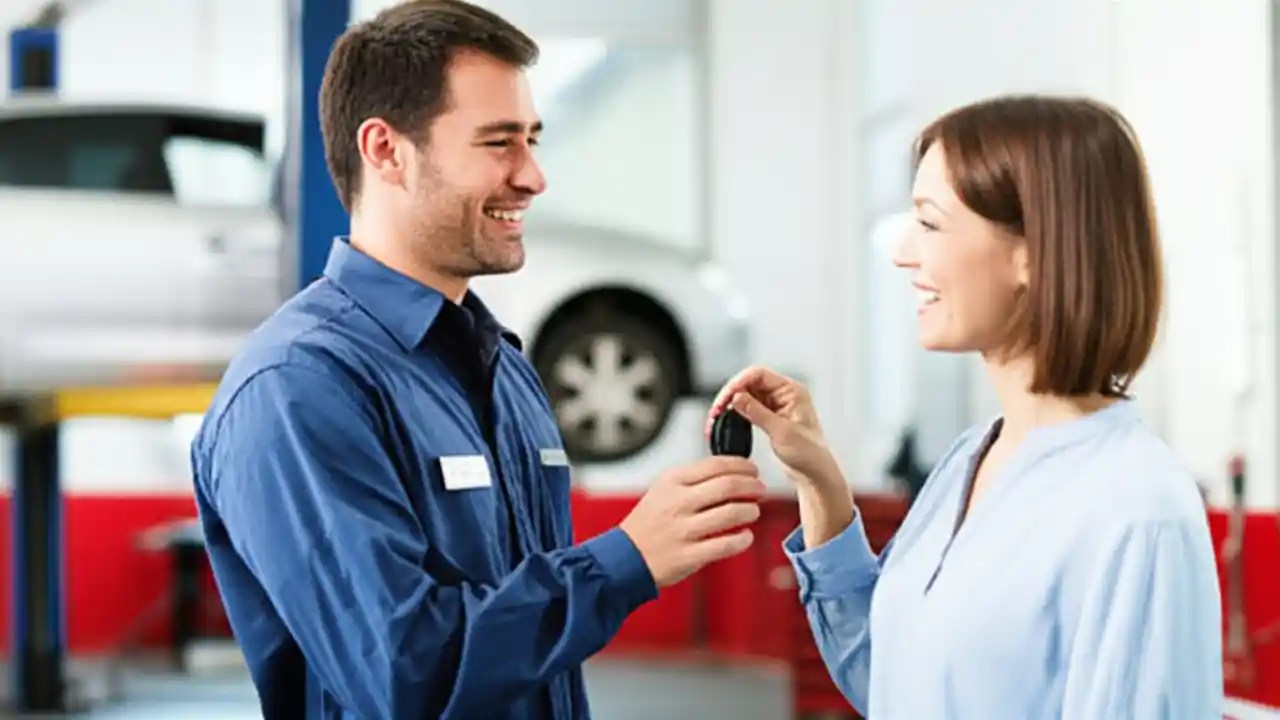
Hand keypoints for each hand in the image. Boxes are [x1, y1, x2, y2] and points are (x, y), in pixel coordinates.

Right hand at [619, 456, 764, 586]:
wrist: (625, 556)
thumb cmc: (649, 522)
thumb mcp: (663, 489)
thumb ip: (693, 480)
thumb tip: (731, 472)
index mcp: (672, 482)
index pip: (715, 465)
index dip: (742, 465)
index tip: (752, 469)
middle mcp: (678, 503)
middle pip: (728, 486)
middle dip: (752, 486)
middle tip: (760, 489)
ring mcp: (684, 530)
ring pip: (731, 514)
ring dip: (750, 511)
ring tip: (753, 511)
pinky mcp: (690, 555)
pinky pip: (726, 544)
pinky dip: (743, 539)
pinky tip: (746, 536)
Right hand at [705, 365, 838, 486]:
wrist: (814, 474)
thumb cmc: (809, 455)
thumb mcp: (781, 432)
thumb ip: (758, 413)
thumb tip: (737, 397)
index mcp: (792, 391)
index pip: (759, 374)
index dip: (739, 383)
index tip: (726, 397)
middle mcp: (784, 394)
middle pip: (750, 382)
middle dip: (731, 393)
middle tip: (717, 409)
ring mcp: (776, 405)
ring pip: (746, 394)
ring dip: (731, 403)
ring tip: (718, 416)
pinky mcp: (769, 416)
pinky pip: (748, 407)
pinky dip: (736, 412)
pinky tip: (727, 420)